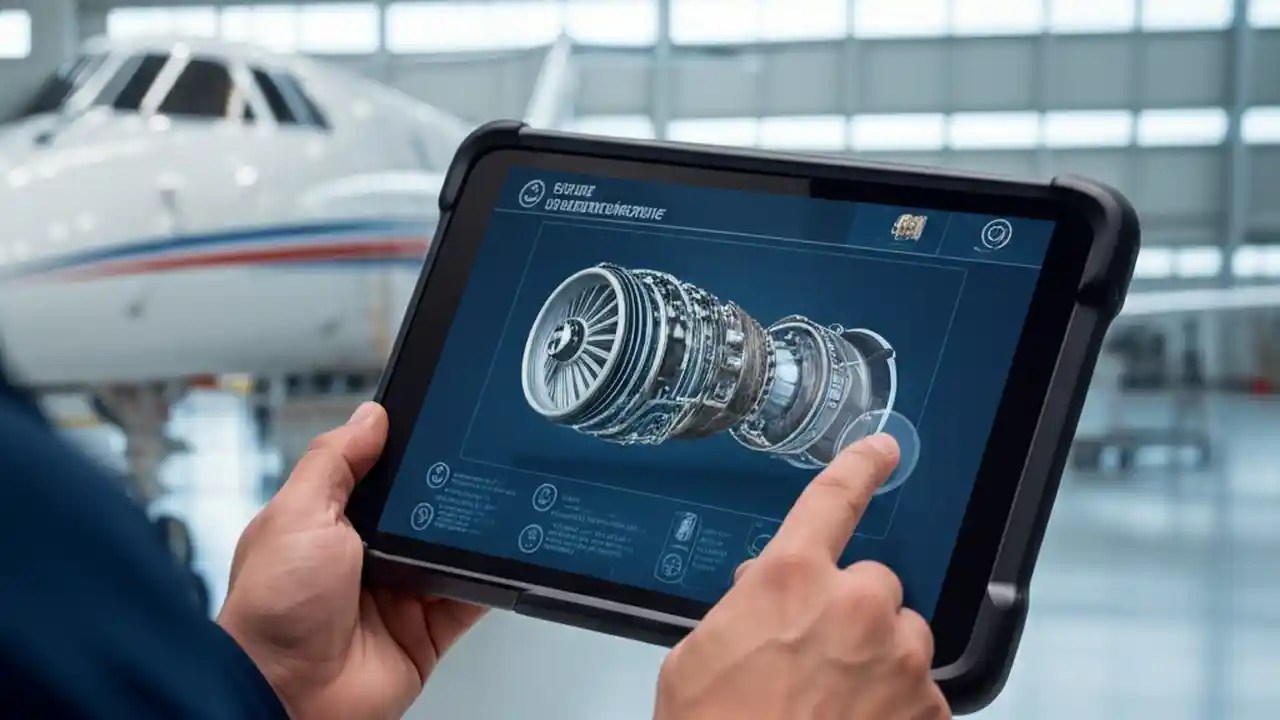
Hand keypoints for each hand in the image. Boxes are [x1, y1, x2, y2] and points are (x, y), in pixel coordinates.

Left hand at [217, 402, 485, 719]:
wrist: (288, 697)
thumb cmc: (271, 614)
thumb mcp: (297, 515)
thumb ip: (334, 461)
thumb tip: (370, 416)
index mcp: (328, 523)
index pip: (377, 474)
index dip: (403, 452)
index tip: (435, 426)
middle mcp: (364, 557)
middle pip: (421, 510)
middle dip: (444, 493)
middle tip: (469, 468)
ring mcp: (397, 594)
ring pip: (450, 550)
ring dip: (468, 536)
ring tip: (487, 509)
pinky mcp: (427, 631)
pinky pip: (471, 597)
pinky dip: (488, 581)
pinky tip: (497, 558)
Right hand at [654, 434, 949, 719]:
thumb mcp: (699, 654)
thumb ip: (744, 607)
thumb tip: (762, 592)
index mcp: (790, 579)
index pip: (833, 499)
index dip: (860, 465)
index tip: (883, 448)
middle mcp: (855, 606)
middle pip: (873, 581)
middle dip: (849, 609)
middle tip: (814, 653)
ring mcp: (898, 658)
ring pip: (901, 634)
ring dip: (877, 655)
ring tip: (833, 700)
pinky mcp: (926, 707)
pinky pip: (920, 686)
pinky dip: (895, 702)